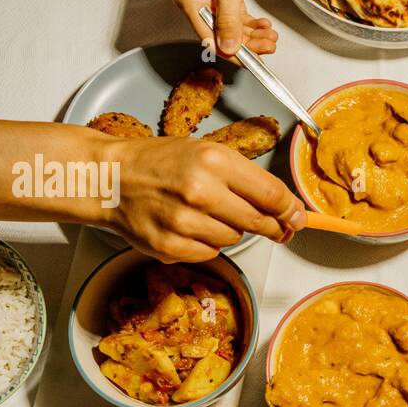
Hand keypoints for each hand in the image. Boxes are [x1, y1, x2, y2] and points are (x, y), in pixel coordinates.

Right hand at [98, 135, 304, 261]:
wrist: (109, 178)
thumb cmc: (160, 163)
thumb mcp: (206, 153)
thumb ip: (248, 180)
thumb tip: (288, 211)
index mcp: (214, 161)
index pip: (272, 195)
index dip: (292, 211)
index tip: (298, 218)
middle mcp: (201, 191)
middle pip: (260, 222)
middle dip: (272, 226)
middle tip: (272, 226)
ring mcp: (184, 222)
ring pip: (235, 239)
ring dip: (230, 230)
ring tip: (207, 213)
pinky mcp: (170, 247)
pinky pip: (211, 253)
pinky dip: (207, 243)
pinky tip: (189, 226)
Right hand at [174, 0, 276, 56]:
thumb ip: (229, 18)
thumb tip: (229, 46)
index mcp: (190, 1)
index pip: (210, 39)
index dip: (233, 53)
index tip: (253, 63)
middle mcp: (198, 2)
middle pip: (223, 35)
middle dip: (249, 43)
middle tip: (270, 46)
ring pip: (232, 26)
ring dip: (253, 34)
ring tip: (272, 37)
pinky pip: (236, 15)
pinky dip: (251, 23)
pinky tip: (265, 26)